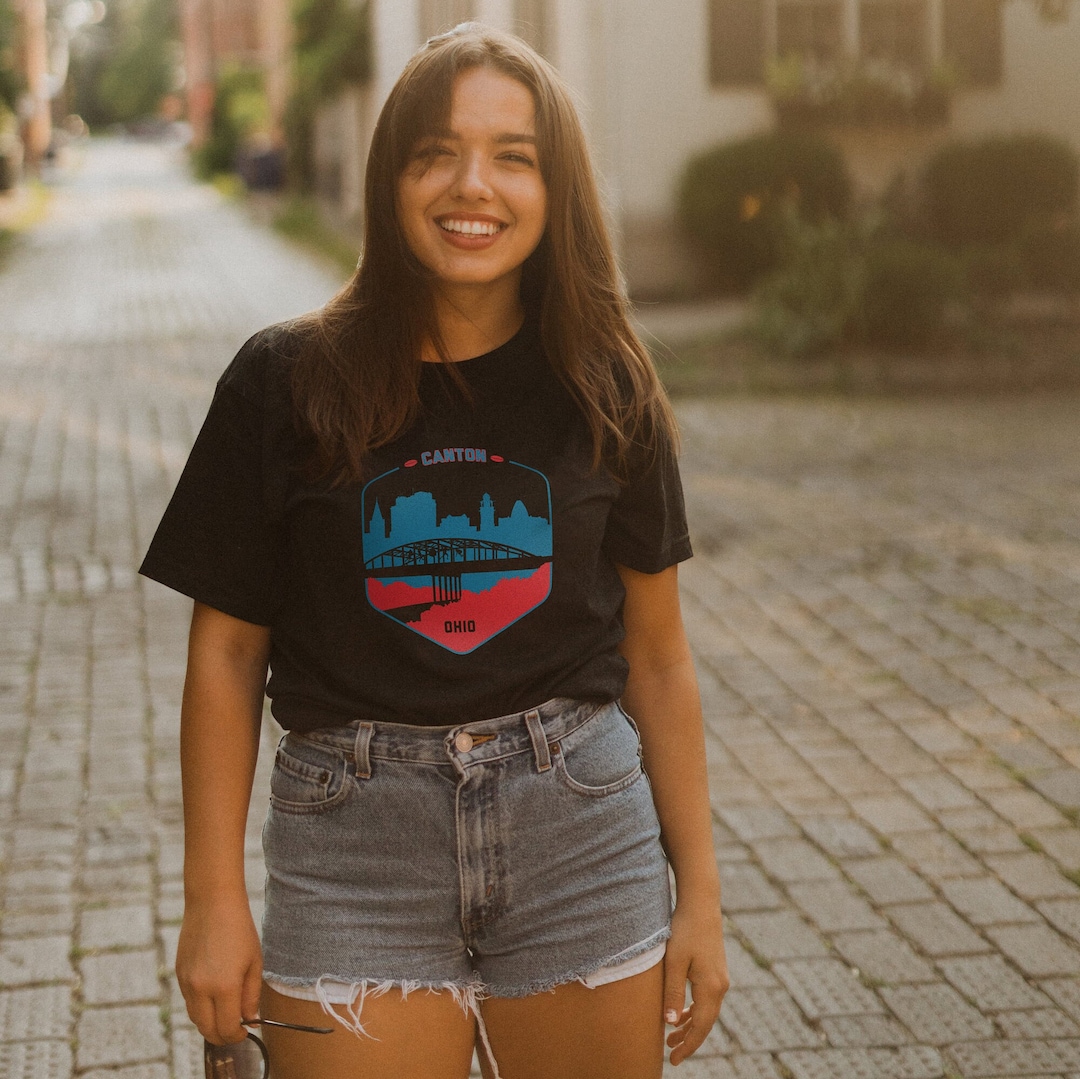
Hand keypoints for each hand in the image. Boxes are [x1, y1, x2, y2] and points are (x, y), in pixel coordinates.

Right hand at [176, 896, 262, 1045]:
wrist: (212, 902)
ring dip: (210, 1023)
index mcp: (224, 986)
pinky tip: (214, 996)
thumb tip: (249, 1020)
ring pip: (195, 1018)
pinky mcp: (178, 974)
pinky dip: (200, 1007)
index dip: (236, 1035)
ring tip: (226, 1014)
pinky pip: (189, 1001)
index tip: (245, 1031)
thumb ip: (251, 996)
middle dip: (222, 1036)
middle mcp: (201, 989)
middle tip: (235, 1030)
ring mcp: (186, 982)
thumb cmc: (239, 929)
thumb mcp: (254, 962)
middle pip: (207, 1030)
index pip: (226, 1028)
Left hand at [662, 897, 728, 1064]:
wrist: (701, 903)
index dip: (688, 1046)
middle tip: (670, 1054)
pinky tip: (682, 1013)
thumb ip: (672, 993)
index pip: (700, 1027)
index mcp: (711, 988)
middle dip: (689, 1040)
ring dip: (690, 1025)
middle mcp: (720, 986)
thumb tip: (671, 1024)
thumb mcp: (673, 962)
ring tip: (671, 1037)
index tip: (673, 1060)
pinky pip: (706, 999)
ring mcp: (720, 977)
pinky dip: (694, 1010)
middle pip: (706, 1022)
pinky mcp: (715, 969)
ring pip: (706, 1011)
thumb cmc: (684, 930)